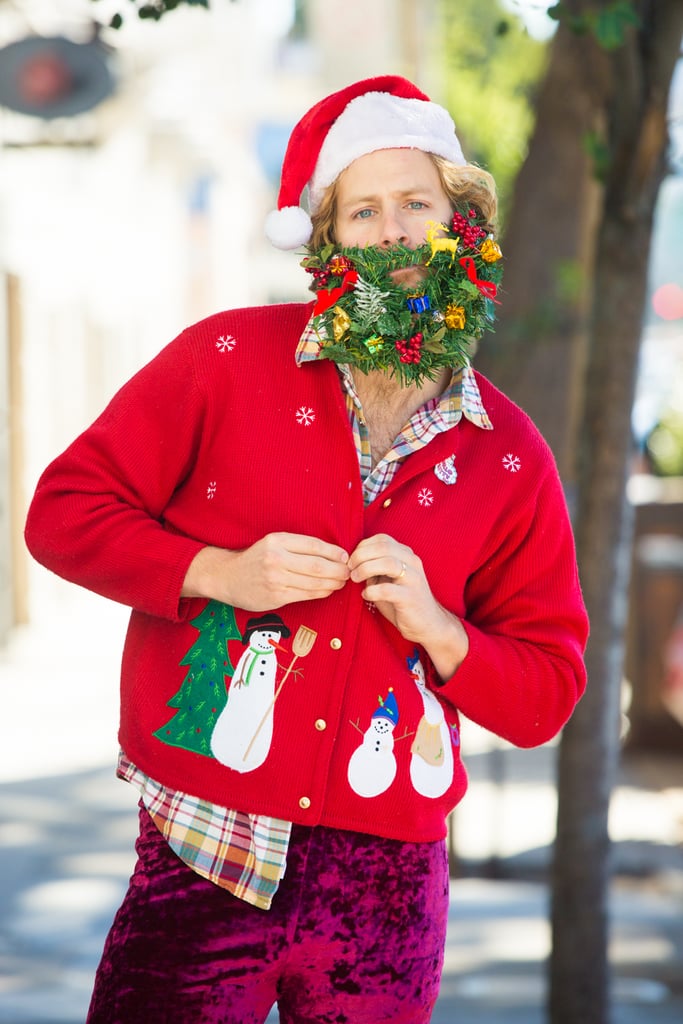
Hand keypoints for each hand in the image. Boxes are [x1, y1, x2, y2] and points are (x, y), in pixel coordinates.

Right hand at [182, 533, 349, 610]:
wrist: (228, 577)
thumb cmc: (256, 558)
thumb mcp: (273, 543)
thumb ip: (297, 546)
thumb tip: (333, 553)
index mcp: (277, 541)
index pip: (314, 545)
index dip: (334, 552)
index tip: (345, 556)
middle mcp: (276, 559)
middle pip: (317, 566)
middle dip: (338, 570)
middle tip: (348, 572)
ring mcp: (276, 579)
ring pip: (314, 582)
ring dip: (333, 583)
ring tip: (342, 582)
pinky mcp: (276, 596)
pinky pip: (306, 595)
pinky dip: (321, 593)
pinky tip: (328, 590)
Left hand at [348, 533, 468, 679]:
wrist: (428, 625)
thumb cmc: (402, 602)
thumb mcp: (387, 580)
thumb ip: (374, 568)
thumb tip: (352, 562)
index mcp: (406, 555)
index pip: (382, 539)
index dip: (363, 546)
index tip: (351, 559)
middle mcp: (412, 563)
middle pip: (383, 547)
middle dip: (360, 556)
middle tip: (349, 568)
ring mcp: (413, 579)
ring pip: (388, 563)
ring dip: (365, 569)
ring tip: (355, 579)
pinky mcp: (411, 597)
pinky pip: (387, 589)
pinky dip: (372, 591)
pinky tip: (366, 595)